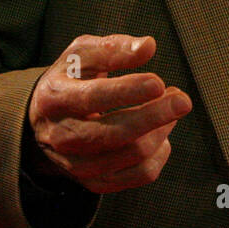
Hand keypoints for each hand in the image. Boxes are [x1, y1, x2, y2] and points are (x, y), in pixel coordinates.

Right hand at [26, 34, 191, 193]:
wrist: (45, 119)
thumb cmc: (72, 78)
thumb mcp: (83, 53)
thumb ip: (114, 48)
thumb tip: (147, 46)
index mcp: (54, 97)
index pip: (93, 97)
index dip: (128, 91)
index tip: (158, 83)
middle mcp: (60, 135)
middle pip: (114, 134)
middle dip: (154, 116)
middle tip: (183, 100)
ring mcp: (76, 163)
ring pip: (131, 155)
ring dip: (161, 130)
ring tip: (171, 106)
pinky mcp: (94, 180)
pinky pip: (138, 175)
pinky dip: (159, 153)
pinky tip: (162, 132)